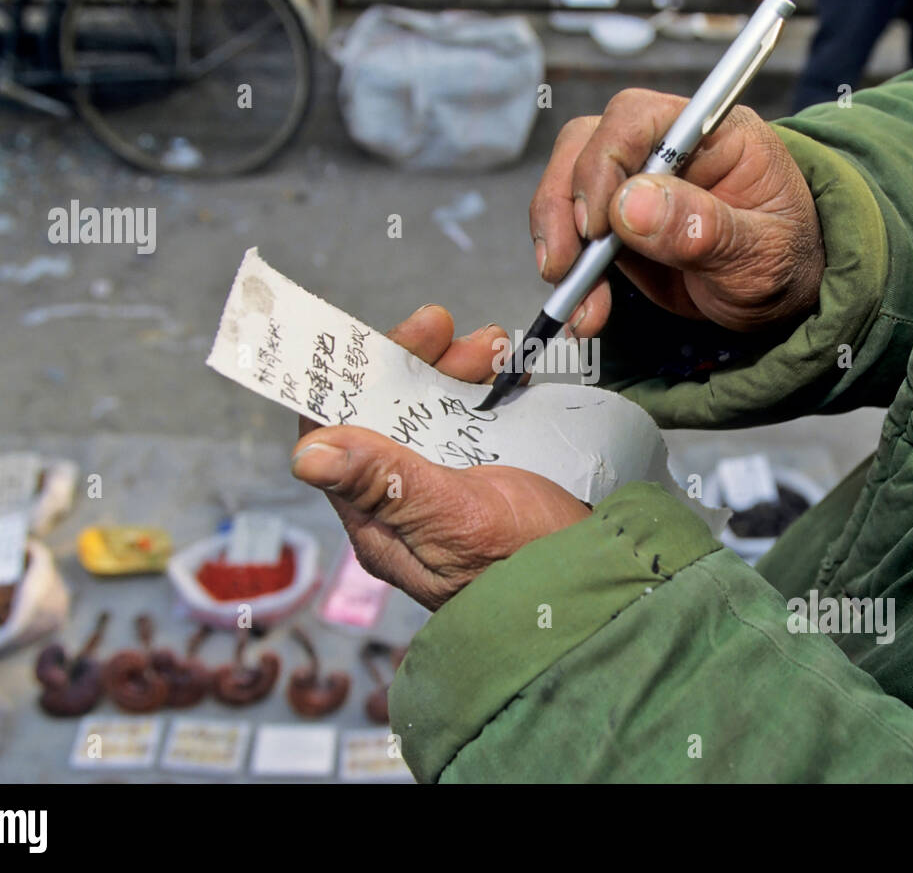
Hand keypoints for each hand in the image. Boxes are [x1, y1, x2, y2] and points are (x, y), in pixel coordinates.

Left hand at [292, 305, 591, 610]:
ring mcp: (447, 488)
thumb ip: (386, 482)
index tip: (373, 341)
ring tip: (493, 346)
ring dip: (453, 367)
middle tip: (446, 327)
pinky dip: (486, 387)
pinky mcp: (488, 476)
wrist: (606, 586)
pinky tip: (509, 370)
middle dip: (411, 364)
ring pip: (430, 409)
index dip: (346, 385)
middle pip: (383, 414)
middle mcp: (404, 503)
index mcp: (380, 523)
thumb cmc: (531, 566)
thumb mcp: (456, 519)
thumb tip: (305, 455)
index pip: (334, 440)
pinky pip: (472, 419)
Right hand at [530, 88, 824, 335]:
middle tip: (563, 266)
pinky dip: (570, 276)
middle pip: (585, 146)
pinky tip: (586, 313)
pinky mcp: (616, 224)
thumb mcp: (761, 254)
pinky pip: (573, 238)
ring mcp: (634, 184)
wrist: (786, 296)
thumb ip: (703, 228)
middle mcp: (664, 148)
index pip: (636, 118)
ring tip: (578, 305)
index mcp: (710, 133)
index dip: (603, 163)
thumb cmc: (789, 261)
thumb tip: (630, 204)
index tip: (597, 225)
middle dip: (563, 206)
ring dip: (558, 245)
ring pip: (567, 190)